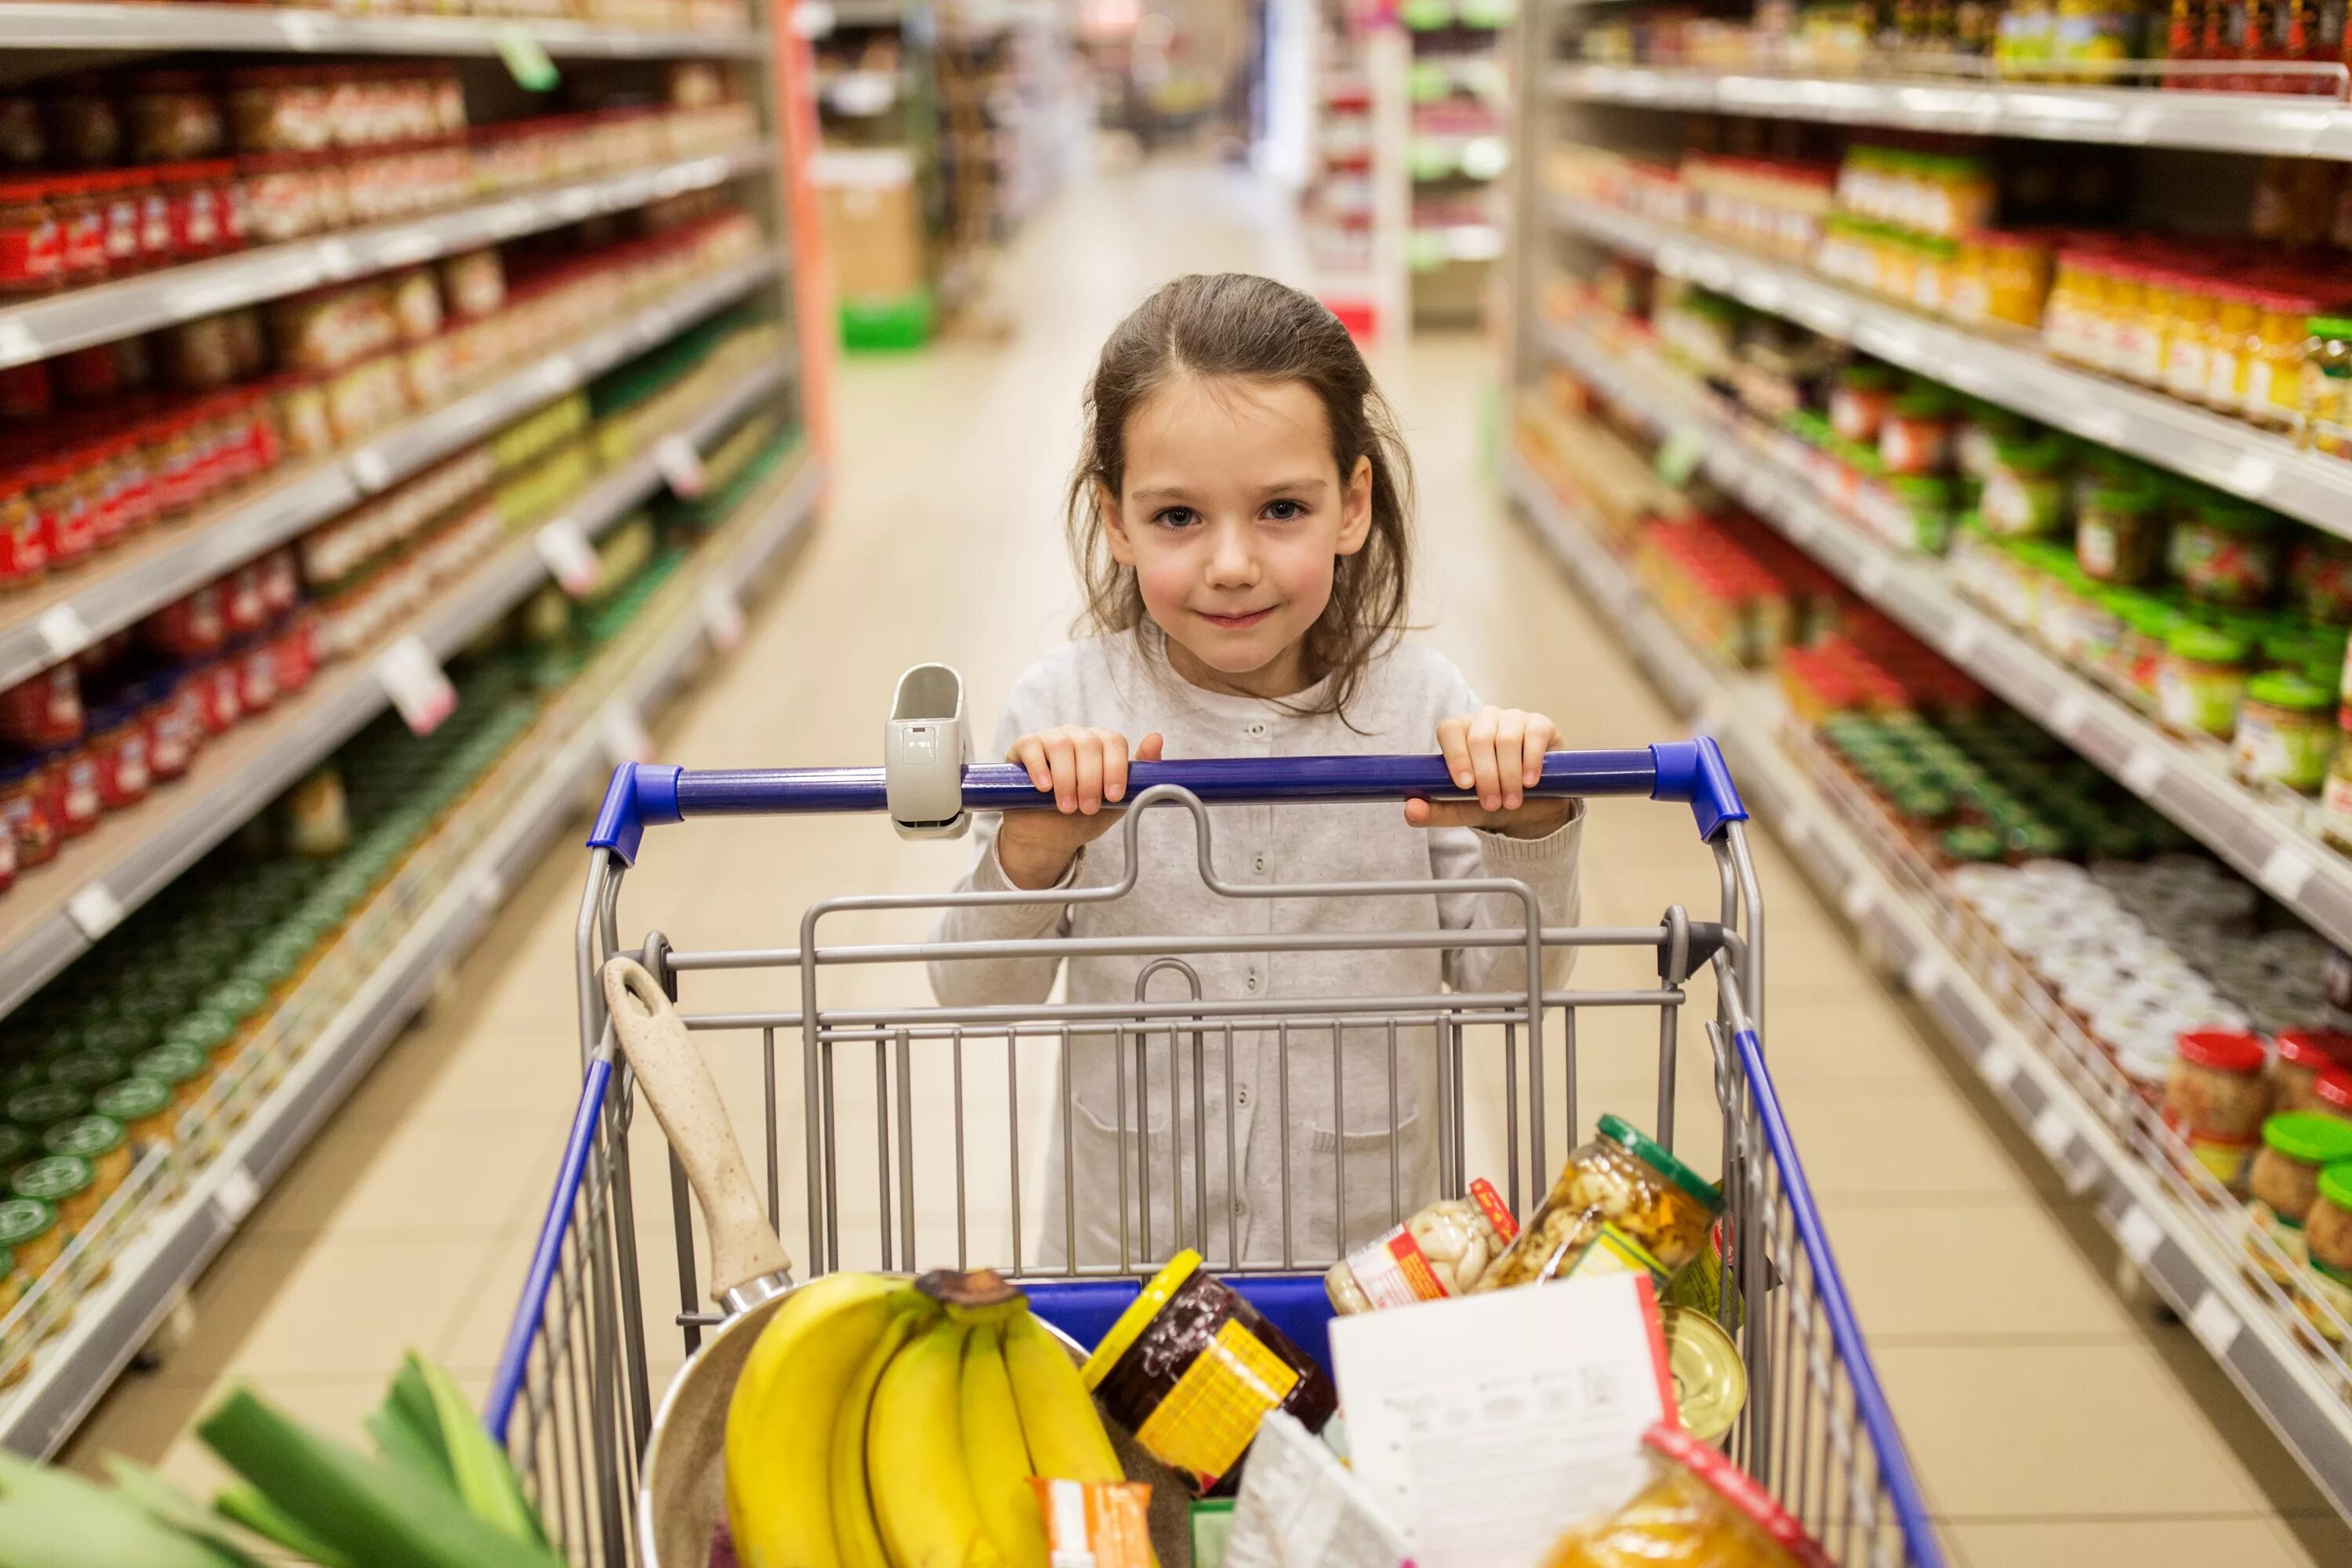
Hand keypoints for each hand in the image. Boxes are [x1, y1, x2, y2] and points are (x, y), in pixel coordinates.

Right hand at [996, 727, 1165, 888]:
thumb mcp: (1115, 802)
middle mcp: (1077, 736)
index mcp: (1101, 744)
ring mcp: (1050, 737)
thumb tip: (1157, 738)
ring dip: (1066, 779)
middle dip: (1090, 780)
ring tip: (1066, 806)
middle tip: (1087, 808)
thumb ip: (1138, 775)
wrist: (1048, 835)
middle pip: (1089, 744)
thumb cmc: (1083, 814)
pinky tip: (1044, 788)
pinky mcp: (1024, 745)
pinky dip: (1040, 768)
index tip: (1113, 796)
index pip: (1114, 742)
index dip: (1115, 768)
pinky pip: (1033, 746)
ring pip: (1062, 745)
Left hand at [1406, 707, 1575, 839]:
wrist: (1531, 808)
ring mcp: (1514, 718)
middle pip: (1479, 738)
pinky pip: (1534, 736)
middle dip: (1486, 776)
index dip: (1455, 756)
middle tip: (1493, 804)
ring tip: (1512, 801)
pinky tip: (1530, 782)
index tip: (1464, 785)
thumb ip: (1434, 812)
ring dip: (1509, 775)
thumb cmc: (1491, 801)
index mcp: (1460, 732)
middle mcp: (1485, 719)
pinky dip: (1531, 762)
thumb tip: (1411, 809)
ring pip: (1506, 739)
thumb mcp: (1461, 810)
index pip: (1450, 730)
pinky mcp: (1541, 724)